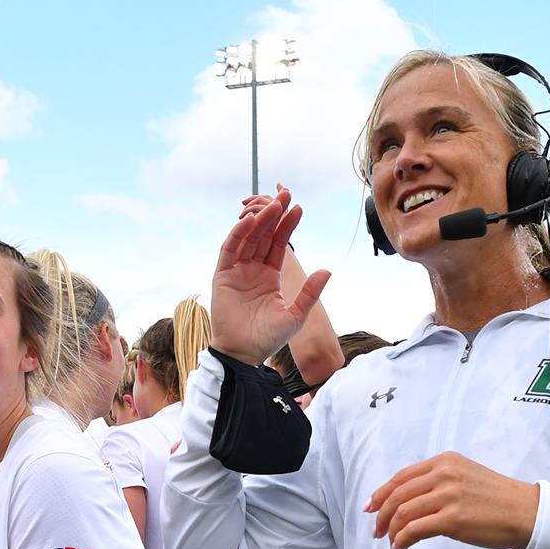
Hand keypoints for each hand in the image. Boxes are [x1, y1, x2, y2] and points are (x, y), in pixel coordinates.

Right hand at [210, 186, 332, 364]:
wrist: (244, 354)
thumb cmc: (268, 339)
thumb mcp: (295, 315)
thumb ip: (310, 292)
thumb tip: (328, 270)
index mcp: (269, 276)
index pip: (279, 244)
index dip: (288, 226)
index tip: (298, 209)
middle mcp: (252, 269)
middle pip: (264, 235)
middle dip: (275, 214)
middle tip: (286, 194)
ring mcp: (237, 270)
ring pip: (248, 237)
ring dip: (260, 220)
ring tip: (273, 204)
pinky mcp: (222, 275)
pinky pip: (230, 249)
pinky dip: (239, 233)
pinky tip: (251, 221)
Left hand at [366, 452, 539, 548]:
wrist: (524, 511)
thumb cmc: (497, 498)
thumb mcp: (465, 477)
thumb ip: (438, 481)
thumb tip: (409, 501)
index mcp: (445, 462)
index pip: (401, 477)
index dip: (381, 493)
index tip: (370, 507)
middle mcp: (444, 475)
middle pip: (397, 495)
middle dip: (381, 514)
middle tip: (376, 530)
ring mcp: (448, 496)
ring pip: (403, 513)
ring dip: (391, 530)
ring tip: (391, 541)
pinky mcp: (453, 519)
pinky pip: (414, 530)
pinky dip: (402, 539)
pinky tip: (401, 546)